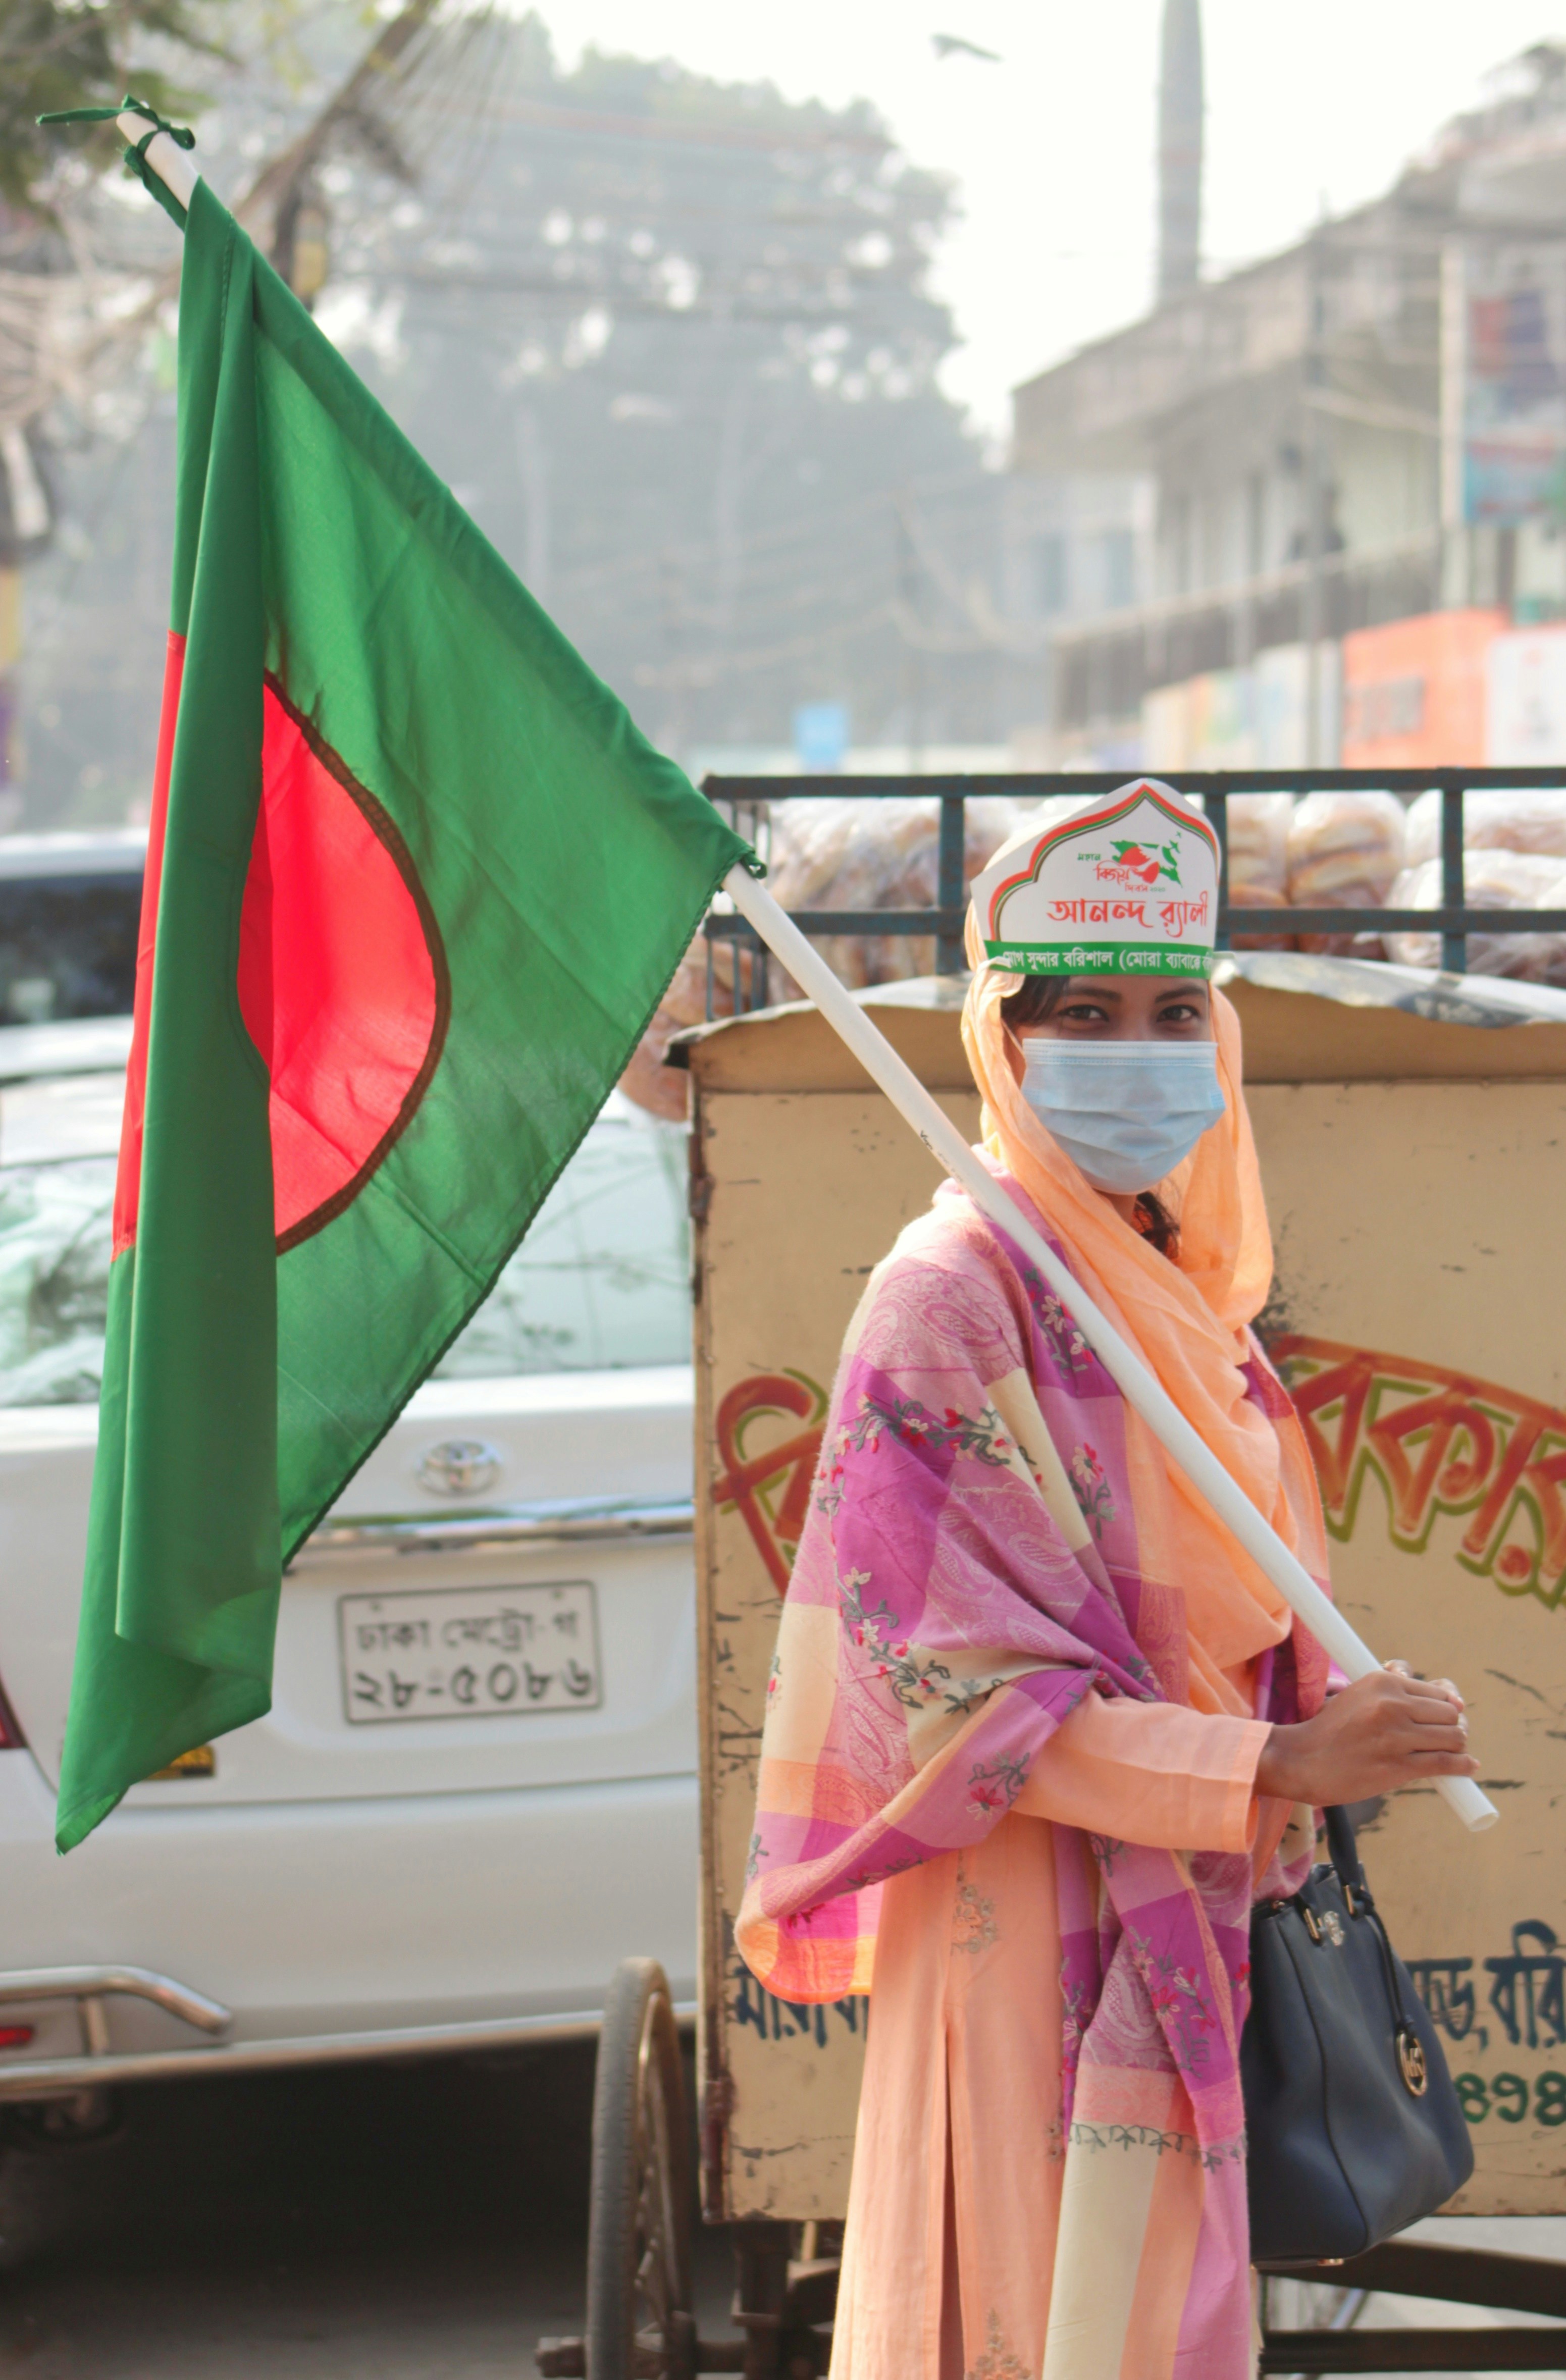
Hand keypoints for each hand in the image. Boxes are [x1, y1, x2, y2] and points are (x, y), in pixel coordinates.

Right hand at [1255, 1661, 1477, 1806]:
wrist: (1303, 1760)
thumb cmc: (1332, 1729)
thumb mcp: (1359, 1695)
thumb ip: (1398, 1692)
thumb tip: (1452, 1697)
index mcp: (1383, 1681)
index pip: (1437, 1692)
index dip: (1446, 1706)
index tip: (1444, 1717)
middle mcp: (1393, 1704)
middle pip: (1450, 1713)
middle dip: (1453, 1726)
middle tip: (1448, 1737)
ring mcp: (1396, 1736)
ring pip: (1454, 1736)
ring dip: (1458, 1746)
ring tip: (1452, 1751)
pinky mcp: (1398, 1766)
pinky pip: (1445, 1763)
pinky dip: (1463, 1766)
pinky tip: (1468, 1767)